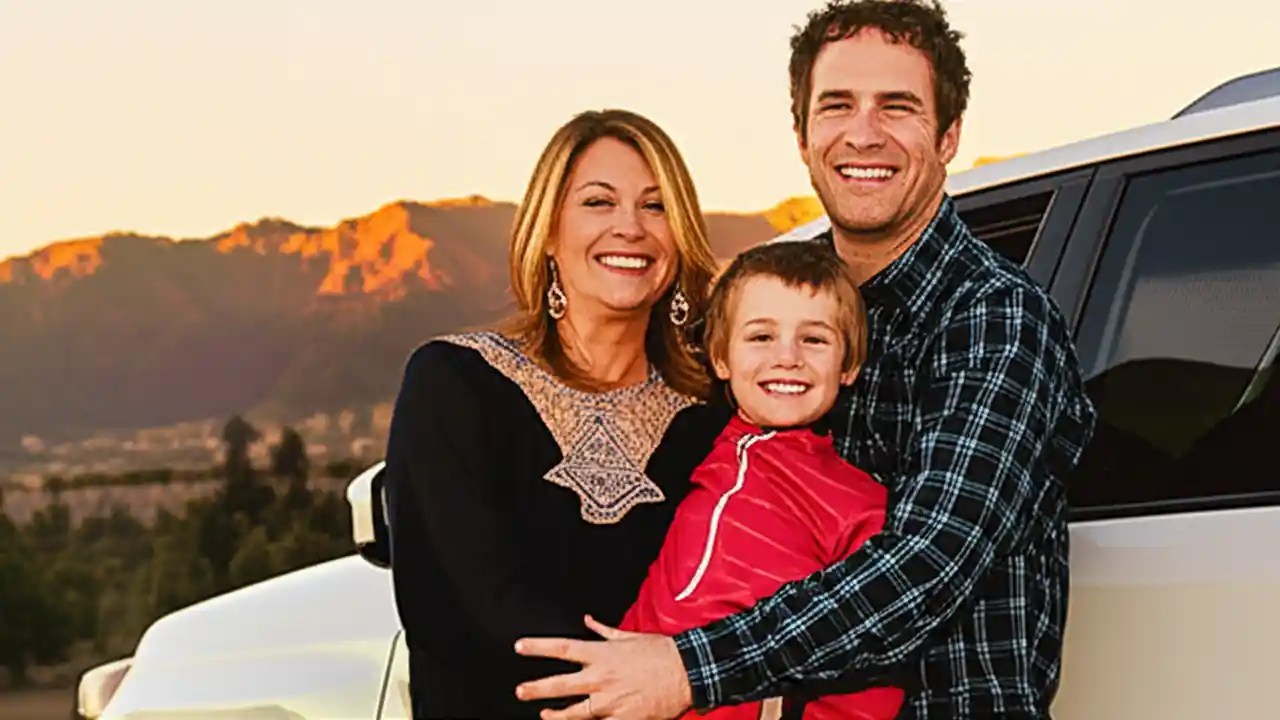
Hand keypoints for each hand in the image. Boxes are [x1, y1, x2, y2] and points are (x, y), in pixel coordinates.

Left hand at [514, 615, 692, 719]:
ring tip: (545, 716)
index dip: (538, 647)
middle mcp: (602, 678)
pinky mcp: (624, 718)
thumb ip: (604, 631)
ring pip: (576, 712)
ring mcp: (611, 701)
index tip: (519, 647)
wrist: (687, 671)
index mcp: (602, 654)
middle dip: (537, 688)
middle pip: (561, 684)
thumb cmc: (660, 651)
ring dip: (557, 715)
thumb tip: (587, 621)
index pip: (562, 648)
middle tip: (520, 691)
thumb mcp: (629, 636)